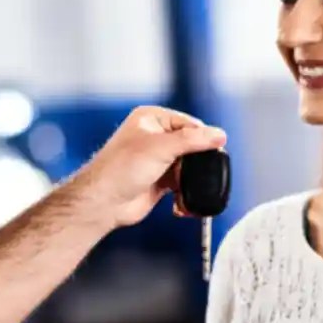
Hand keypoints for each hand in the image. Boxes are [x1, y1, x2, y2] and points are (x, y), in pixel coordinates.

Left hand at [70, 106, 227, 228]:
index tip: (214, 148)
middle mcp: (154, 137)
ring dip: (191, 179)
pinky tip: (180, 200)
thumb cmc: (119, 170)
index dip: (202, 136)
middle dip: (197, 161)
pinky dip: (185, 192)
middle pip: (191, 145)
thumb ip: (193, 140)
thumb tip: (219, 134)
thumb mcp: (160, 148)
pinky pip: (183, 183)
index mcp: (151, 119)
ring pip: (188, 166)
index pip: (188, 123)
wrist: (103, 203)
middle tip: (201, 172)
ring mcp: (157, 159)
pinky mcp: (159, 180)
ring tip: (184, 186)